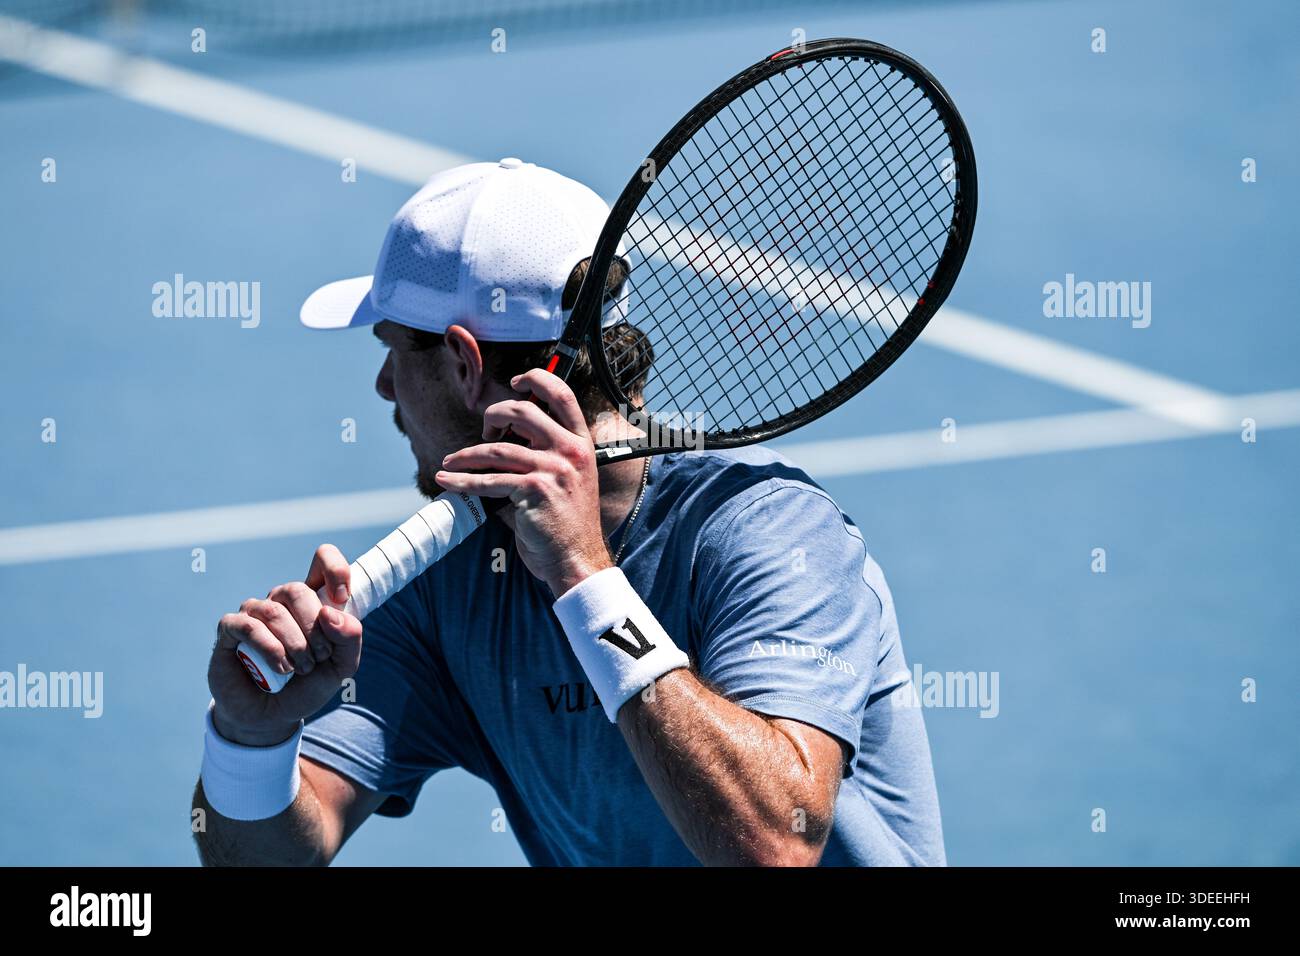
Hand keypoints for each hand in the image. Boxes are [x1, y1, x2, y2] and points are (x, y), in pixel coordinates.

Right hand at [208, 544, 362, 745]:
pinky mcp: (230, 628)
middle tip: (319, 658)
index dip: (335, 569)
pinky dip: (271, 649)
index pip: (323, 559)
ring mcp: (254, 612)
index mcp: (312, 600)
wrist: (272, 716)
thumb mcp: (342, 666)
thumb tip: (332, 613)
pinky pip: (249, 626)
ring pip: (275, 610)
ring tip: (301, 668)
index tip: (342, 599)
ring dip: (295, 644)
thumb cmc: (307, 685)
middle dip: (315, 628)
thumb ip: (350, 638)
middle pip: (298, 590)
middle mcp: (282, 600)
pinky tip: (281, 668)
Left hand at [436, 369, 611, 596]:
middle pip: (522, 411)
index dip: (536, 380)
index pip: (563, 395)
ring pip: (498, 448)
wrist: (577, 558)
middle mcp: (570, 450)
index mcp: (581, 443)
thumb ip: (545, 454)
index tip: (516, 382)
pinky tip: (448, 482)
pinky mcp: (534, 489)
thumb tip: (504, 439)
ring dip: (466, 455)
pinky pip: (489, 480)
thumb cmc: (568, 522)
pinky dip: (462, 481)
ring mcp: (554, 468)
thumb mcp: (569, 478)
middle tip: (483, 433)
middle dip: (493, 416)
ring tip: (450, 463)